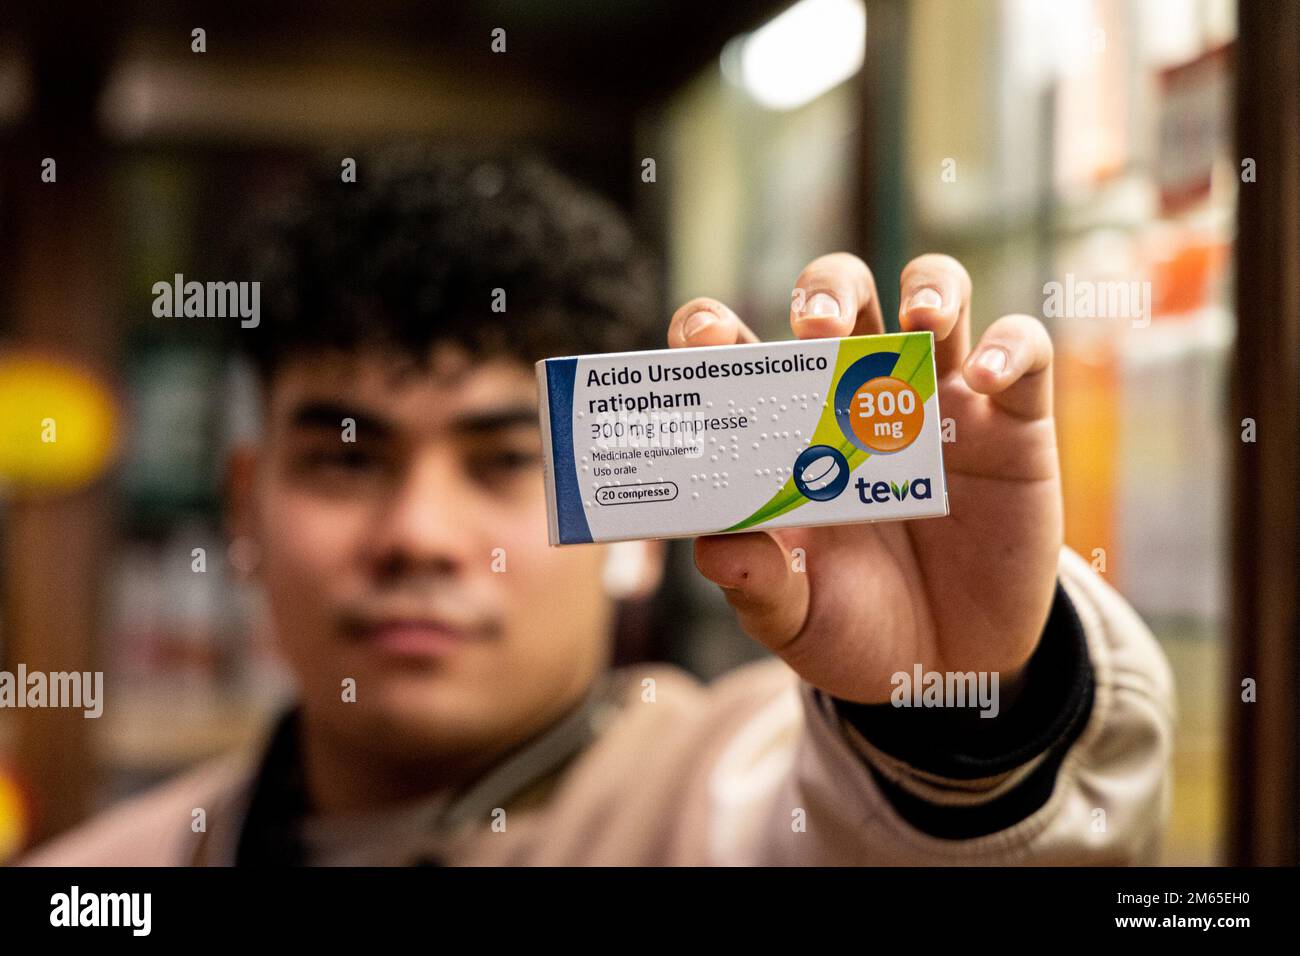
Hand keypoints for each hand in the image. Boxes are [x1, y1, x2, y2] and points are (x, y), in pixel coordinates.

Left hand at [667, 253, 1061, 703]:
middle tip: (816, 330)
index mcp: (790, 431)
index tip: (707, 335)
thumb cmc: (858, 628)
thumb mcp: (797, 618)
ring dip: (929, 288)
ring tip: (920, 321)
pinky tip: (985, 380)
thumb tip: (715, 548)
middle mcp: (860, 398)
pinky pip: (1024, 355)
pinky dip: (1010, 350)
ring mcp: (939, 402)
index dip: (718, 328)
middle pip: (841, 297)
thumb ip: (758, 584)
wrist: (953, 668)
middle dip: (825, 292)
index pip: (744, 351)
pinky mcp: (1012, 425)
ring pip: (937, 295)